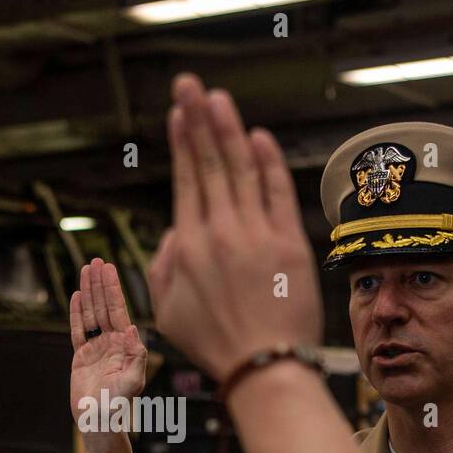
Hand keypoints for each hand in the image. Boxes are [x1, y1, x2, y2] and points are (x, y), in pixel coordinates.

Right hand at [69, 258, 146, 424]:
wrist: (98, 419)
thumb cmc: (118, 403)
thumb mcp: (133, 380)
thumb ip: (136, 355)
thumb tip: (132, 328)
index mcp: (125, 345)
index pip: (118, 310)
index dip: (112, 289)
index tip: (108, 269)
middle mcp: (112, 342)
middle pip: (104, 306)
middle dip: (100, 284)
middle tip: (96, 261)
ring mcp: (96, 348)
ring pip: (91, 314)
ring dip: (88, 292)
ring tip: (85, 271)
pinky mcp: (81, 356)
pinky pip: (78, 330)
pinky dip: (76, 313)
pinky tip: (76, 296)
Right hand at [148, 73, 321, 382]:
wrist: (263, 366)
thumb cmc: (215, 344)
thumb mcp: (167, 312)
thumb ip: (162, 267)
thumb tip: (173, 234)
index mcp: (188, 247)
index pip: (187, 181)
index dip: (184, 143)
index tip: (180, 115)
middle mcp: (221, 233)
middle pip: (210, 164)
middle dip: (199, 120)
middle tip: (190, 86)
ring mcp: (257, 235)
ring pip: (241, 169)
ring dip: (229, 130)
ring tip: (219, 98)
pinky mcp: (290, 243)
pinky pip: (277, 193)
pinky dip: (268, 163)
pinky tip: (258, 137)